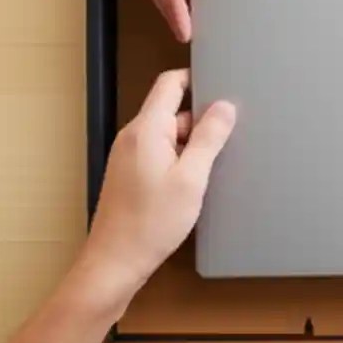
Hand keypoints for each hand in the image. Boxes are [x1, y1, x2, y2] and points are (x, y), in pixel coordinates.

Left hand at [81, 69, 235, 296]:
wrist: (115, 262)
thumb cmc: (151, 223)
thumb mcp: (192, 178)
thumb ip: (208, 138)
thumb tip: (224, 106)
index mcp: (145, 129)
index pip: (169, 84)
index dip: (196, 80)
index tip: (223, 88)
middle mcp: (132, 137)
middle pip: (171, 110)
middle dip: (200, 120)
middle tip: (227, 140)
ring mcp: (129, 156)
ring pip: (167, 134)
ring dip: (190, 145)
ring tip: (211, 168)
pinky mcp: (130, 175)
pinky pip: (159, 153)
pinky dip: (179, 160)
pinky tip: (193, 184)